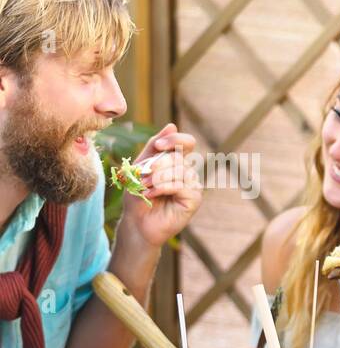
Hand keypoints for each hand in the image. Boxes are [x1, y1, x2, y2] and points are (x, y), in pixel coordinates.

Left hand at [118, 124, 202, 247]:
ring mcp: (193, 186)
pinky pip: (182, 185)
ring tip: (144, 188)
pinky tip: (151, 195)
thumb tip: (172, 125)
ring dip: (156, 178)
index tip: (159, 146)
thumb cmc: (138, 195)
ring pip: (179, 171)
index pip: (186, 142)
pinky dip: (163, 188)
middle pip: (177, 157)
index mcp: (177, 162)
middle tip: (141, 178)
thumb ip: (154, 146)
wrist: (136, 222)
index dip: (175, 140)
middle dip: (155, 166)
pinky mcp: (194, 200)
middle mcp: (188, 172)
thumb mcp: (141, 166)